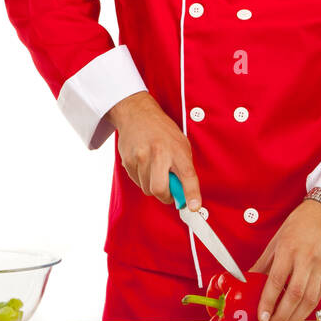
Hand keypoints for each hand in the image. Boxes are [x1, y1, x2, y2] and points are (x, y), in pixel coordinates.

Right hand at [107, 91, 201, 209]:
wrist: (137, 114)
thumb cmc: (162, 131)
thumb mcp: (181, 144)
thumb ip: (184, 169)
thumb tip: (185, 196)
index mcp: (176, 149)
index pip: (187, 176)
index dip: (191, 194)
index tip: (193, 207)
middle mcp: (158, 153)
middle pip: (159, 189)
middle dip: (166, 196)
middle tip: (170, 191)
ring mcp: (140, 157)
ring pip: (147, 188)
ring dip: (153, 186)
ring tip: (155, 169)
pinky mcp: (127, 161)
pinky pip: (137, 182)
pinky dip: (143, 179)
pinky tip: (145, 164)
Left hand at [250, 199, 320, 320]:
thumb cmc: (300, 224)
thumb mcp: (277, 240)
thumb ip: (263, 263)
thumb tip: (247, 280)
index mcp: (289, 249)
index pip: (277, 280)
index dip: (269, 300)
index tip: (261, 317)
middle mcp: (306, 260)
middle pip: (295, 294)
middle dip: (281, 317)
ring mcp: (320, 268)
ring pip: (309, 300)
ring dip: (294, 320)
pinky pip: (318, 297)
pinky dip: (306, 312)